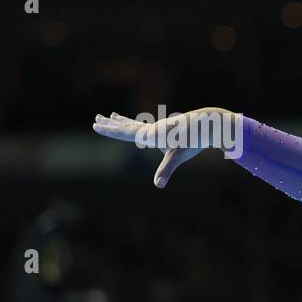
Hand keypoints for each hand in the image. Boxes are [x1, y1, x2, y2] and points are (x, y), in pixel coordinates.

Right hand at [92, 107, 233, 187]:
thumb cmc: (191, 141)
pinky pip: (147, 125)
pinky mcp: (166, 127)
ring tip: (112, 115)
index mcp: (150, 134)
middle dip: (111, 124)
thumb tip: (158, 185)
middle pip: (127, 126)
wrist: (206, 125)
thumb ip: (166, 170)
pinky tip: (139, 126)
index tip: (96, 125)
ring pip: (136, 123)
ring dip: (122, 121)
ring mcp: (159, 126)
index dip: (110, 130)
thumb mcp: (177, 157)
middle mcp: (152, 128)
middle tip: (96, 117)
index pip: (125, 132)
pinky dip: (138, 123)